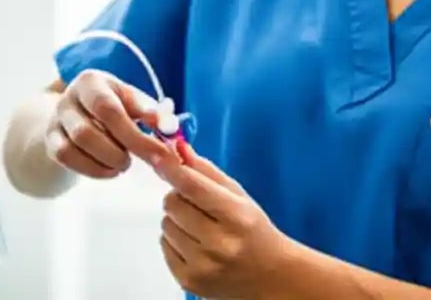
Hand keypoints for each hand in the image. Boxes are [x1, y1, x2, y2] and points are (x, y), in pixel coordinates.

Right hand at [45, 69, 174, 178]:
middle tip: (149, 160)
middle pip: (90, 129)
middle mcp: (68, 97)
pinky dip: (93, 169)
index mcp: (91, 81)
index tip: (163, 149)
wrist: (78, 116)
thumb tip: (170, 127)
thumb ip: (154, 113)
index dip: (138, 133)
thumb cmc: (115, 107)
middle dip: (124, 149)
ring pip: (77, 145)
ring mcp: (56, 120)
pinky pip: (67, 158)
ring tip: (126, 163)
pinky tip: (110, 170)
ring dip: (108, 160)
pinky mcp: (50, 141)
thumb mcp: (134, 103)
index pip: (111, 109)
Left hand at [156, 143, 294, 298]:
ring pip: (165, 225)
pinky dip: (174, 241)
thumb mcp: (238, 196)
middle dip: (179, 197)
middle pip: (172, 204)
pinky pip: (163, 246)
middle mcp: (219, 243)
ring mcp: (203, 265)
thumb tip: (179, 148)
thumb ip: (207, 172)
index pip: (193, 187)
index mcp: (235, 217)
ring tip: (199, 227)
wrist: (270, 275)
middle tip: (196, 203)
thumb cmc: (253, 230)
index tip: (160, 157)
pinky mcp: (189, 281)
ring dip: (176, 220)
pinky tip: (195, 244)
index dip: (172, 169)